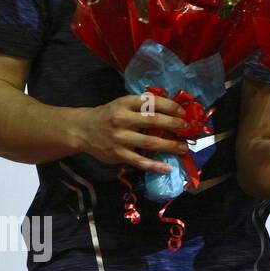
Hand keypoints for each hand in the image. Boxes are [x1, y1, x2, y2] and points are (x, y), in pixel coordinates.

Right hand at [76, 93, 191, 173]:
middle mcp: (123, 119)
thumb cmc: (108, 115)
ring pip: (150, 142)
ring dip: (170, 145)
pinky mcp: (118, 154)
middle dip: (174, 125)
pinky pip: (139, 161)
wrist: (82, 129)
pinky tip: (168, 168)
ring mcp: (120, 138)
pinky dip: (155, 165)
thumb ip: (143, 105)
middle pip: (154, 121)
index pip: (152, 102)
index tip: (183, 112)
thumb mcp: (123, 104)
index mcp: (126, 103)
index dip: (171, 106)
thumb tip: (172, 109)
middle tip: (187, 129)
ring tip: (183, 148)